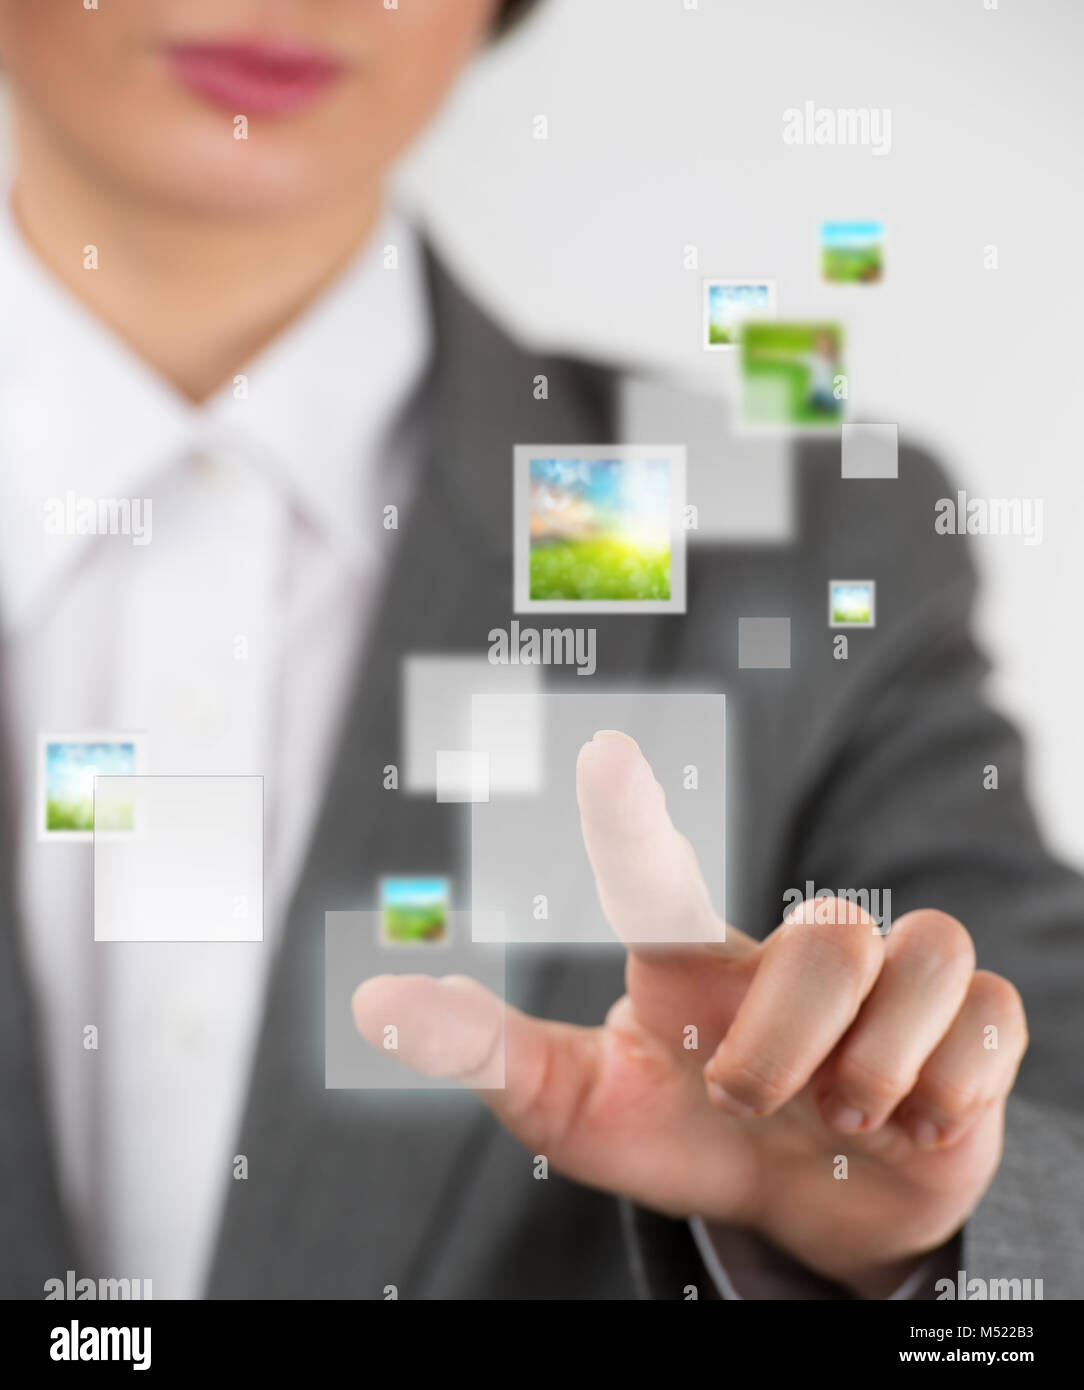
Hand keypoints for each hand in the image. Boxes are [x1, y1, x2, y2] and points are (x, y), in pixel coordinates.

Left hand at [352, 730, 1028, 1295]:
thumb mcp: (580, 1112)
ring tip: (842, 1118)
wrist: (807, 1205)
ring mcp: (887, 980)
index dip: (631, 821)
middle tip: (759, 1102)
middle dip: (790, 1048)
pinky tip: (914, 1116)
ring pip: (915, 957)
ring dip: (872, 1069)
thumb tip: (369, 1000)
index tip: (602, 754)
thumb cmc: (685, 1136)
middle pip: (825, 935)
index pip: (661, 879)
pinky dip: (945, 1088)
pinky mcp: (967, 1024)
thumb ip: (489, 1053)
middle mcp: (790, 950)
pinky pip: (984, 1017)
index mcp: (691, 966)